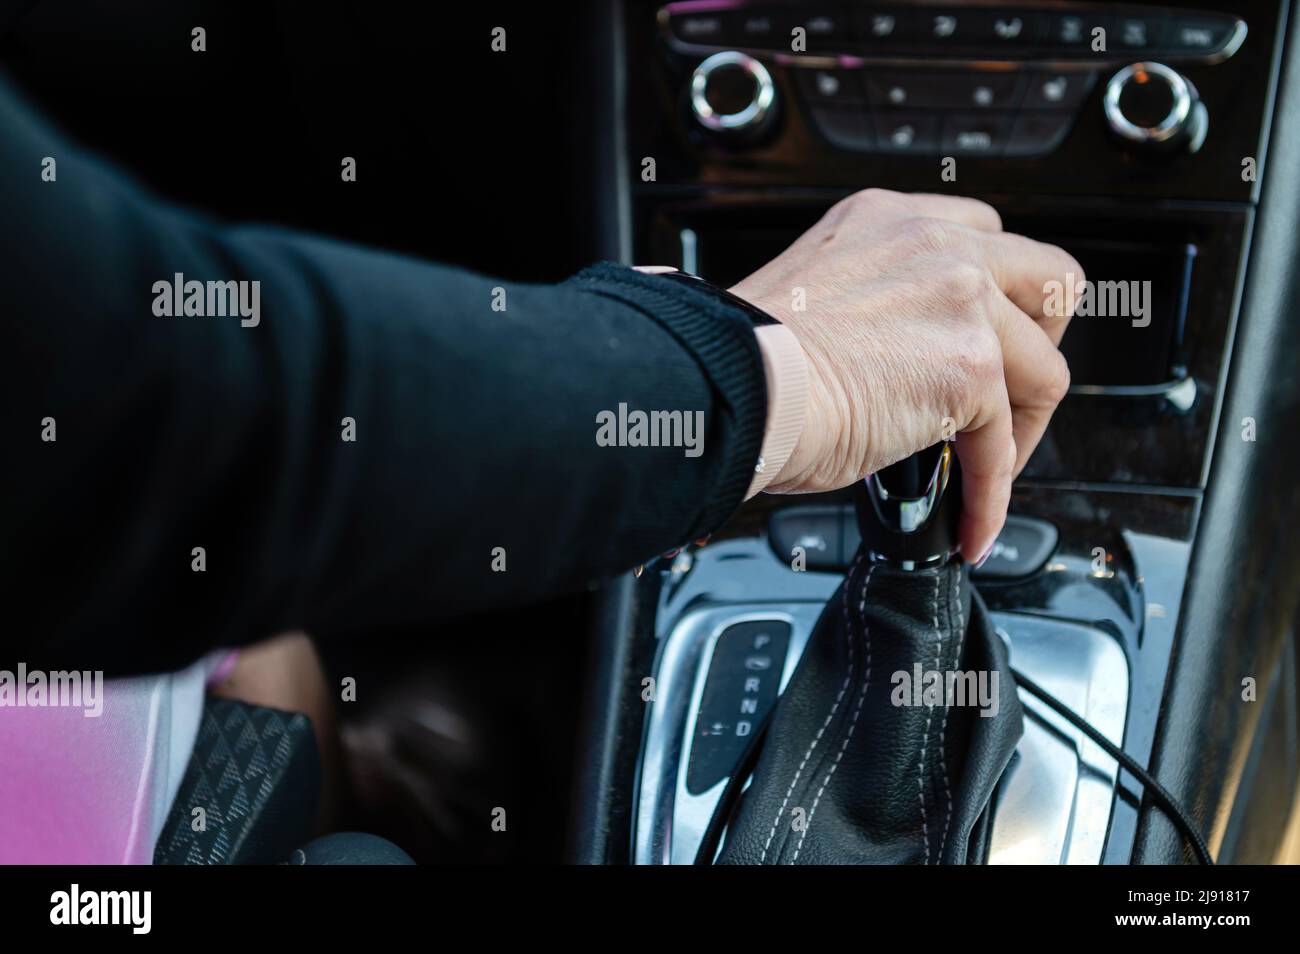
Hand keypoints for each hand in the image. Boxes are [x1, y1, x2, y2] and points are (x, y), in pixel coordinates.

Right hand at [730, 188, 1082, 562]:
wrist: (728, 386)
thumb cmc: (744, 357)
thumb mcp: (814, 290)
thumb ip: (872, 300)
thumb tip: (893, 358)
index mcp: (889, 220)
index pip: (981, 238)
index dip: (995, 300)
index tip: (982, 341)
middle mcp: (934, 245)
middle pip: (1047, 280)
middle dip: (1040, 343)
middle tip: (1006, 393)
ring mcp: (961, 303)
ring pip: (1046, 370)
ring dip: (1021, 430)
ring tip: (984, 471)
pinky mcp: (970, 370)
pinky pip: (1002, 448)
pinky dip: (991, 496)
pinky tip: (972, 523)